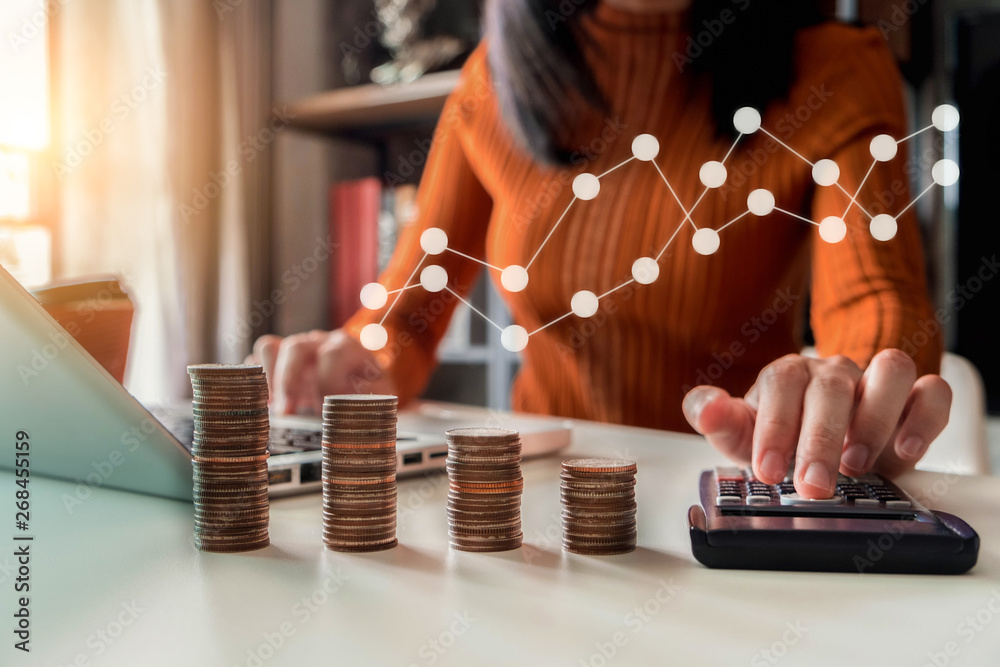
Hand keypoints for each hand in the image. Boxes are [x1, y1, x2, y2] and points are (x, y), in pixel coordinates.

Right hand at [245, 329, 396, 414]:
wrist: (355, 394)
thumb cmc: (366, 396)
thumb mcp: (375, 398)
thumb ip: (365, 398)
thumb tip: (341, 402)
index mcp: (346, 347)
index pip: (331, 354)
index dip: (327, 382)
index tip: (325, 406)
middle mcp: (317, 342)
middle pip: (295, 346)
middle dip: (288, 382)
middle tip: (286, 414)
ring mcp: (294, 349)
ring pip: (269, 346)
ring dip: (268, 379)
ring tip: (274, 408)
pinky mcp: (276, 361)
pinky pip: (253, 361)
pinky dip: (255, 382)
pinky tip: (266, 407)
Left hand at [682, 349, 951, 498]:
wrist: (821, 440)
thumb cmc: (779, 436)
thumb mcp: (741, 434)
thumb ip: (715, 418)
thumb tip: (706, 406)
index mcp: (789, 374)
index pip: (781, 384)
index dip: (774, 426)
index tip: (767, 470)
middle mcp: (834, 372)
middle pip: (832, 387)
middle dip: (820, 439)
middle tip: (811, 485)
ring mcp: (877, 382)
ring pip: (891, 371)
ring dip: (875, 418)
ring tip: (857, 465)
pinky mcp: (916, 401)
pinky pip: (933, 392)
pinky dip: (924, 417)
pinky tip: (904, 451)